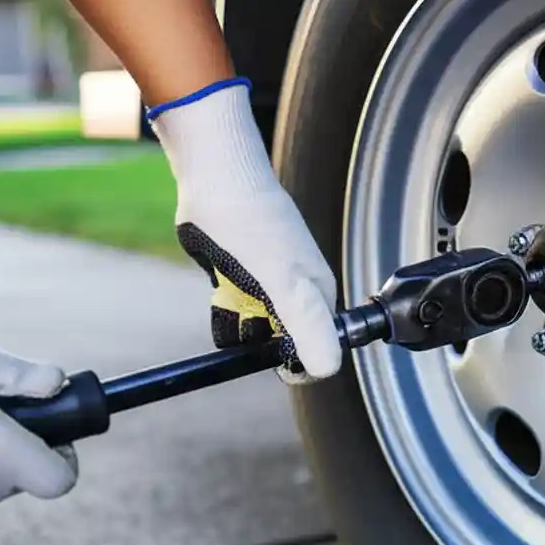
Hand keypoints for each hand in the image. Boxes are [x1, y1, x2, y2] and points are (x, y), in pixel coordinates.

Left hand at [150, 81, 341, 383]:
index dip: (285, 356)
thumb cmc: (250, 223)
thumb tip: (328, 370)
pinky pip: (234, 307)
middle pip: (277, 343)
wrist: (216, 174)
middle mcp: (299, 293)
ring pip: (251, 327)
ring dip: (234, 315)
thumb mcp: (283, 283)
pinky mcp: (245, 275)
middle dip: (254, 333)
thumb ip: (307, 327)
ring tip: (229, 280)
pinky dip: (222, 300)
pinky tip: (218, 277)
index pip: (311, 352)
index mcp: (318, 297)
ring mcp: (271, 284)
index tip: (263, 332)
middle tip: (244, 296)